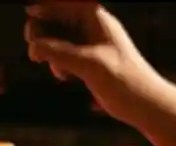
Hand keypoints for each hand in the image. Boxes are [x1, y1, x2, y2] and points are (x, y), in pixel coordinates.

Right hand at [24, 2, 154, 121]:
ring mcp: (92, 46)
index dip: (46, 6)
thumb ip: (58, 52)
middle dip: (44, 33)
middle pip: (58, 20)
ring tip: (54, 69)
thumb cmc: (125, 80)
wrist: (146, 105)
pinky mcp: (91, 63)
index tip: (29, 12)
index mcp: (96, 19)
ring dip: (51, 51)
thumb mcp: (88, 63)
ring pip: (60, 39)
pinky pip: (67, 55)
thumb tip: (33, 47)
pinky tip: (64, 77)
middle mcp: (93, 28)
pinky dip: (60, 63)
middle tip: (36, 51)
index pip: (66, 3)